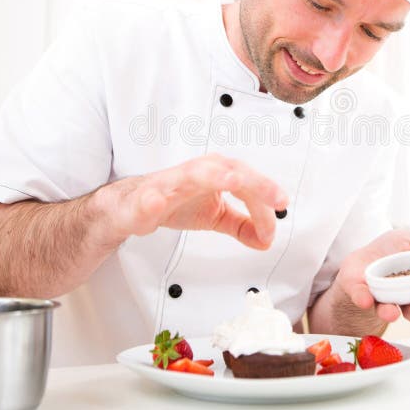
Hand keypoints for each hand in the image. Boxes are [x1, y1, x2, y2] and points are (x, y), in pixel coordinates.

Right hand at [99, 154, 287, 249]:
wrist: (132, 207)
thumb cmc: (176, 201)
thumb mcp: (216, 214)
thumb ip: (243, 224)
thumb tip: (267, 238)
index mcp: (216, 172)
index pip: (249, 185)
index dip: (266, 203)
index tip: (276, 224)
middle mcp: (197, 172)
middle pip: (231, 171)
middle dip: (256, 183)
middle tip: (277, 198)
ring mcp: (171, 183)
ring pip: (192, 174)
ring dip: (213, 176)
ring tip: (232, 181)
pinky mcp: (145, 199)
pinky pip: (149, 198)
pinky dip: (153, 200)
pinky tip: (158, 204)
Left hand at [335, 229, 409, 322]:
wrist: (364, 257)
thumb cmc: (392, 250)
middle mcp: (404, 299)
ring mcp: (382, 300)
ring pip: (390, 311)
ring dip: (391, 312)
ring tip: (392, 312)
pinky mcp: (360, 295)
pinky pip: (361, 298)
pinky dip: (363, 299)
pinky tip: (365, 300)